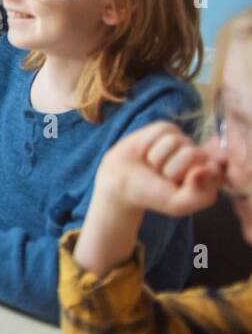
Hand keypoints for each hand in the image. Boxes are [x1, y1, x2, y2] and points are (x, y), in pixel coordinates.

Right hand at [75, 121, 222, 275]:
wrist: (119, 181)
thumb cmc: (150, 195)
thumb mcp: (178, 204)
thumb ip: (201, 195)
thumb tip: (204, 169)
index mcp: (208, 176)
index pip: (214, 168)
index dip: (194, 177)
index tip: (178, 186)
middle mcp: (198, 157)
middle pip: (194, 154)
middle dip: (172, 168)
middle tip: (161, 176)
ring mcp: (182, 142)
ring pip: (176, 141)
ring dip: (158, 156)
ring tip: (152, 164)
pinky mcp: (165, 129)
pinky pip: (163, 130)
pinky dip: (149, 142)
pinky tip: (145, 152)